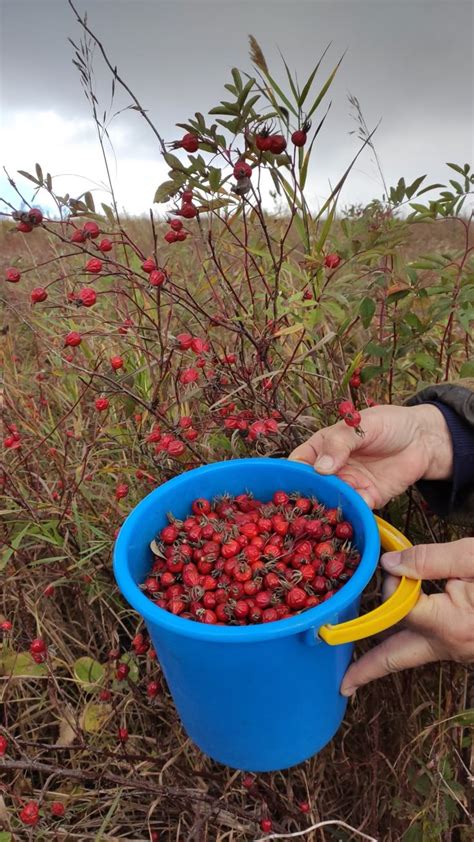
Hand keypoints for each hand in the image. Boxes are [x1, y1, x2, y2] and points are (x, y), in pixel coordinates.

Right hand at [289, 404, 452, 508]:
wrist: (423, 438)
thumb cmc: (389, 424)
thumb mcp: (361, 425)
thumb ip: (340, 443)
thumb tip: (321, 468)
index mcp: (323, 446)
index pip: (299, 462)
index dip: (291, 474)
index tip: (287, 485)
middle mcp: (332, 469)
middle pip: (312, 486)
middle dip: (307, 497)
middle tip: (304, 507)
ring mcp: (349, 484)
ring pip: (331, 500)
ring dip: (327, 509)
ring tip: (324, 516)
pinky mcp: (368, 498)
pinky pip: (355, 509)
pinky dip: (350, 514)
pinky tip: (348, 518)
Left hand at [340, 538, 473, 694]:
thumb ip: (430, 559)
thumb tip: (389, 564)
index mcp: (450, 624)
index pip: (397, 608)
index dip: (389, 583)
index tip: (391, 560)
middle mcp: (452, 646)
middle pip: (397, 658)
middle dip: (367, 670)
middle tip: (343, 684)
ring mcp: (460, 651)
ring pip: (414, 652)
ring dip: (388, 651)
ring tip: (360, 662)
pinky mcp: (466, 646)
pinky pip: (432, 646)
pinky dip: (412, 639)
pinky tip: (399, 632)